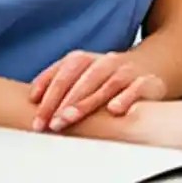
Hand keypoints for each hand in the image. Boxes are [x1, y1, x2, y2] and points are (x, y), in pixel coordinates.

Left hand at [31, 51, 165, 131]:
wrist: (149, 68)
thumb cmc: (106, 80)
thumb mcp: (80, 76)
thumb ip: (58, 83)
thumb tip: (31, 99)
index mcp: (88, 58)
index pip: (66, 69)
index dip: (49, 90)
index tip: (38, 115)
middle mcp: (108, 61)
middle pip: (85, 77)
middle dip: (65, 101)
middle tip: (51, 124)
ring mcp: (129, 70)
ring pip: (109, 83)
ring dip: (88, 102)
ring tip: (71, 118)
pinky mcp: (149, 82)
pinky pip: (138, 87)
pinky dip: (126, 97)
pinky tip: (114, 109)